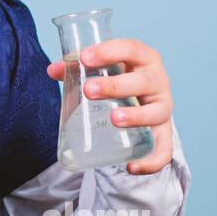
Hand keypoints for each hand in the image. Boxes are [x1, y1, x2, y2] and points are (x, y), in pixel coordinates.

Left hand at [45, 38, 173, 174]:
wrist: (145, 100)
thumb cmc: (120, 78)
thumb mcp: (103, 69)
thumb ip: (77, 68)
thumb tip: (52, 70)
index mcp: (143, 59)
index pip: (131, 49)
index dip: (109, 51)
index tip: (85, 57)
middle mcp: (157, 81)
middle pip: (142, 81)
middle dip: (115, 86)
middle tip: (89, 90)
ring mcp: (162, 107)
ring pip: (156, 112)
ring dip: (136, 116)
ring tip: (114, 119)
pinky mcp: (164, 133)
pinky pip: (164, 150)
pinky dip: (152, 161)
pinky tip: (131, 167)